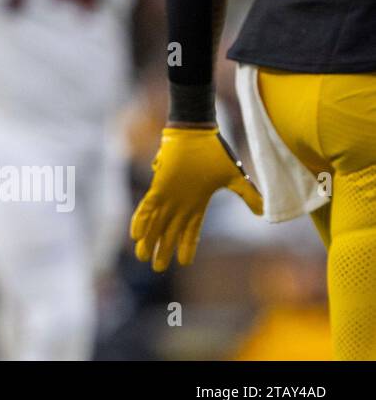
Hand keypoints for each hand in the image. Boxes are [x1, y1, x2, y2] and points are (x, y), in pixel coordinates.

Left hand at [130, 126, 263, 270]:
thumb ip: (247, 195)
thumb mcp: (235, 177)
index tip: (185, 262)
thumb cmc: (214, 152)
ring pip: (155, 223)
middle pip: (170, 232)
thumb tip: (264, 211)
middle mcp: (180, 203)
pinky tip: (135, 234)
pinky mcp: (158, 186)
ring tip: (141, 256)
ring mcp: (168, 195)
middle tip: (157, 267)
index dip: (187, 246)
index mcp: (197, 203)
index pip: (191, 231)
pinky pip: (147, 207)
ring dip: (148, 239)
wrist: (197, 131)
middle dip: (163, 249)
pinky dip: (141, 220)